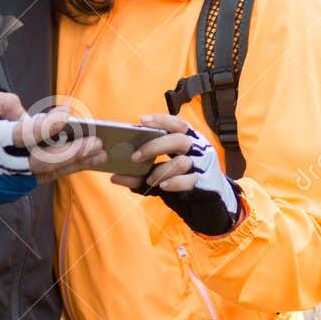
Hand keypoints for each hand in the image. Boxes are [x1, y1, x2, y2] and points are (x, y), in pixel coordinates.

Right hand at [0, 90, 104, 207]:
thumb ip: (1, 104)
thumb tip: (27, 110)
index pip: (21, 135)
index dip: (45, 127)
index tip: (67, 116)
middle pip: (40, 161)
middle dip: (70, 152)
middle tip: (95, 142)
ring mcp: (6, 182)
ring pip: (46, 174)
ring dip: (74, 164)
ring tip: (99, 154)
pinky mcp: (13, 190)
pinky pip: (43, 179)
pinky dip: (64, 170)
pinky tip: (83, 161)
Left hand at [109, 113, 240, 235]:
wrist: (205, 199)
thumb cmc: (179, 179)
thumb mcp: (157, 174)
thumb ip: (138, 175)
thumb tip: (114, 177)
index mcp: (186, 139)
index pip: (177, 123)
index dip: (161, 120)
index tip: (142, 121)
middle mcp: (196, 148)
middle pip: (178, 139)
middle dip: (154, 146)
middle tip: (135, 157)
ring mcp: (202, 164)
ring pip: (182, 161)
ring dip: (162, 170)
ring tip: (149, 179)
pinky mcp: (203, 181)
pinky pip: (189, 179)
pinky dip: (174, 182)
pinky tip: (164, 185)